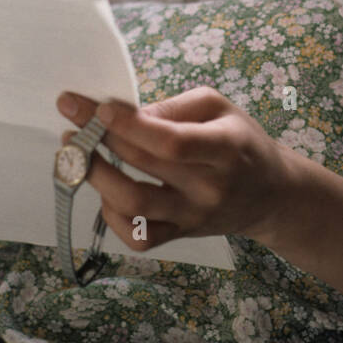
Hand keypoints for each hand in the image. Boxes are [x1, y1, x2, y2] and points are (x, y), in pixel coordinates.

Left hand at [55, 85, 292, 249]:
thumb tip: (125, 114)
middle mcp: (209, 187)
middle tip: (71, 116)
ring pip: (133, 205)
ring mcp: (193, 216)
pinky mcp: (181, 235)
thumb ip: (174, 106)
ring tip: (75, 152)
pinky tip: (104, 189)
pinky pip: (137, 236)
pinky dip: (110, 214)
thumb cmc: (242, 142)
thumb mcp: (220, 107)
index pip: (172, 142)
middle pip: (144, 167)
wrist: (271, 194)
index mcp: (225, 148)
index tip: (97, 107)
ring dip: (96, 176)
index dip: (130, 125)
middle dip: (99, 139)